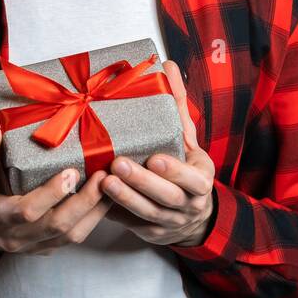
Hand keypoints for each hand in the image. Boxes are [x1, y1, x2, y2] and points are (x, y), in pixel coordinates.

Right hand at [0, 125, 113, 257]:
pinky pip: (75, 237)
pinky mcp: (48, 247)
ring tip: (112, 185)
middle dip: (84, 201)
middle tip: (102, 175)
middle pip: (57, 225)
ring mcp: (33, 246)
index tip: (71, 172)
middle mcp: (15, 237)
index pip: (26, 211)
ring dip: (95, 211)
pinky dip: (94, 218)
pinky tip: (106, 198)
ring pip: (71, 235)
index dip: (50, 194)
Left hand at [101, 60, 215, 246]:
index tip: (155, 159)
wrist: (190, 214)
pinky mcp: (150, 232)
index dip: (175, 171)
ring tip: (103, 181)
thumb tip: (167, 66)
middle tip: (118, 164)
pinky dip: (115, 213)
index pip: (193, 179)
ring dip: (125, 198)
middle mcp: (188, 204)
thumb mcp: (185, 137)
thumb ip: (176, 105)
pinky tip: (96, 200)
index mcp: (200, 179)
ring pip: (147, 213)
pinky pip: (131, 223)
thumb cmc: (183, 167)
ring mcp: (169, 221)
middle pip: (167, 197)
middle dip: (142, 183)